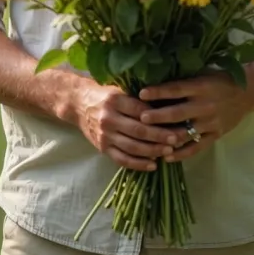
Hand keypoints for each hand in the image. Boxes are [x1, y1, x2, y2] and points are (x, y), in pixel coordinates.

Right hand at [73, 80, 190, 171]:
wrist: (78, 104)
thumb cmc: (105, 95)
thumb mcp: (120, 90)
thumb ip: (138, 99)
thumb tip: (166, 106)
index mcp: (115, 100)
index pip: (140, 111)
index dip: (158, 119)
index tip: (174, 122)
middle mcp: (109, 118)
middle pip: (138, 131)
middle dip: (159, 137)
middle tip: (175, 139)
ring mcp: (104, 135)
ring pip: (132, 147)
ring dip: (152, 151)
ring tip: (168, 152)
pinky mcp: (102, 148)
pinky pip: (122, 159)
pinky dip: (138, 164)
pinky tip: (152, 164)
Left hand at [138, 70, 253, 162]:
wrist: (248, 92)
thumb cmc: (220, 79)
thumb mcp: (203, 74)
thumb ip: (184, 81)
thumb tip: (156, 79)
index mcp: (200, 87)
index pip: (176, 89)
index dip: (159, 92)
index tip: (141, 93)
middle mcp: (204, 105)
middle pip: (177, 113)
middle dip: (157, 116)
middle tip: (141, 119)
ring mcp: (210, 122)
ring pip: (184, 133)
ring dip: (166, 138)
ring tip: (148, 141)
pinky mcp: (215, 134)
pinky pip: (196, 147)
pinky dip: (181, 154)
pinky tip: (167, 157)